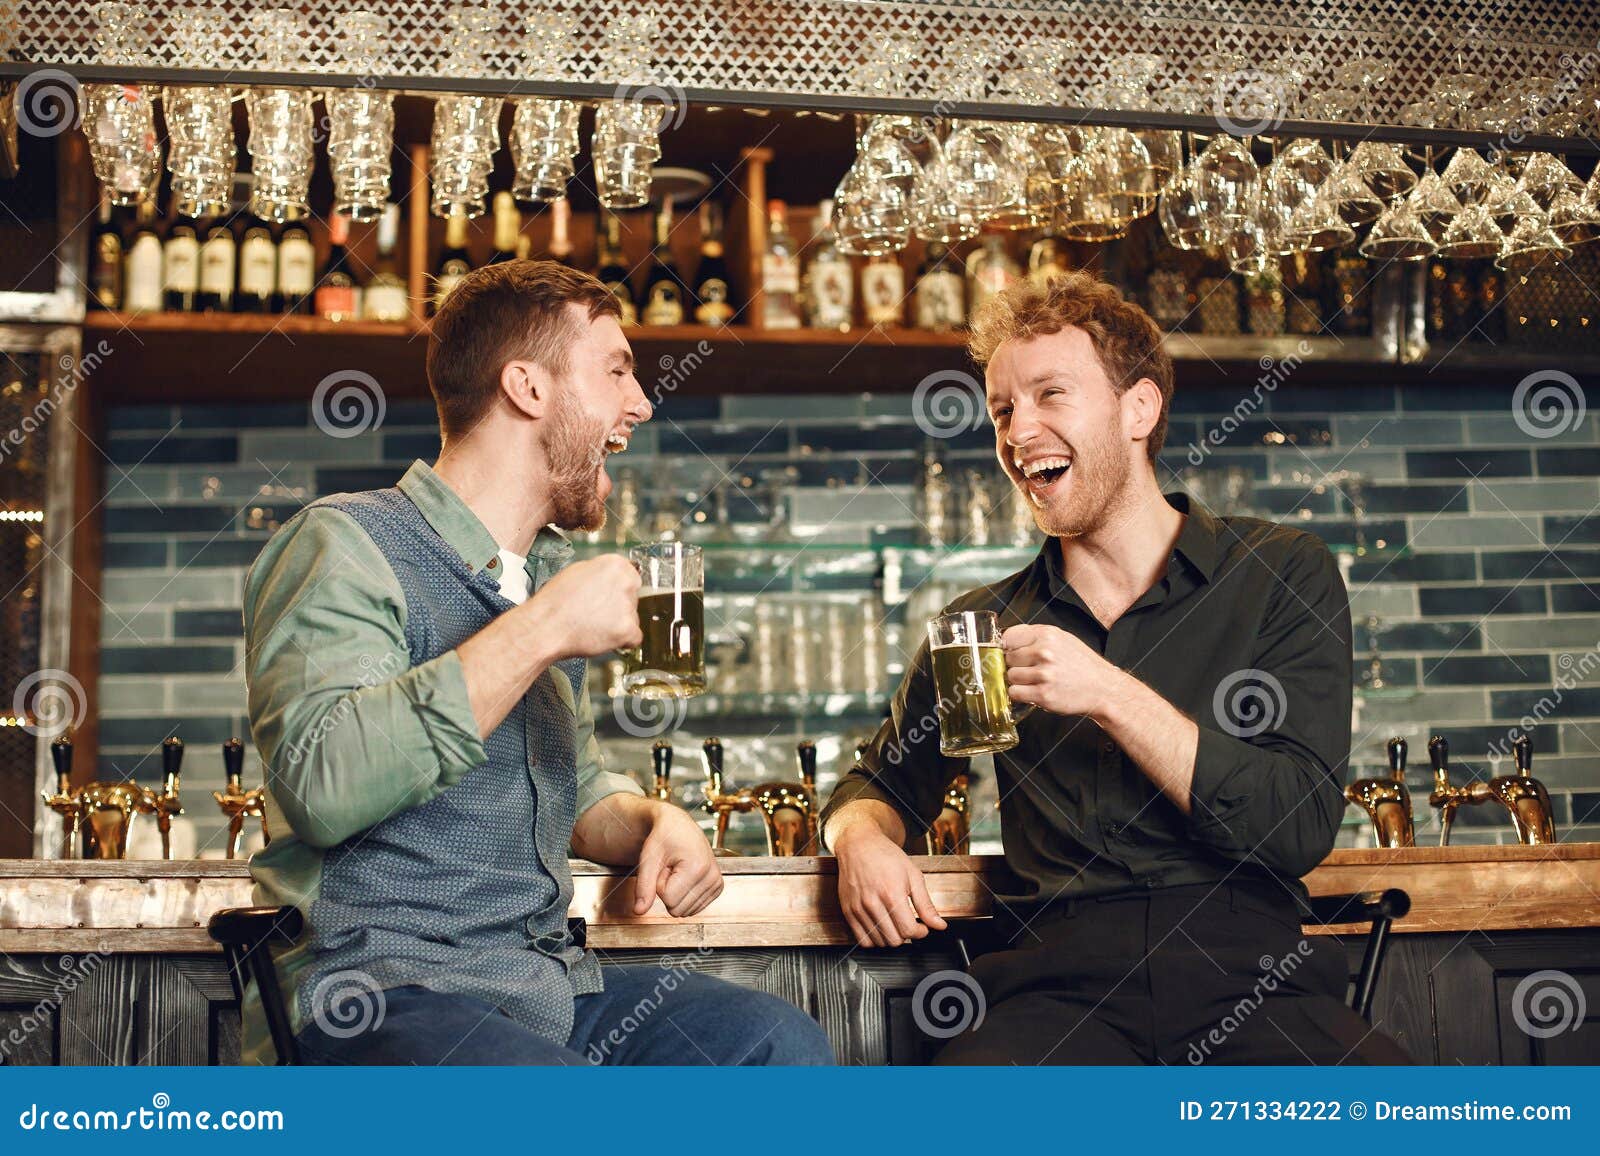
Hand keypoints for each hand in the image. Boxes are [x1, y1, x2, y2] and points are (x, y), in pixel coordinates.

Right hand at [534, 554, 641, 658]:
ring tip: (593, 625)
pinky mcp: (627, 629)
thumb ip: (599, 573)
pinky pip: (633, 638)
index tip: (608, 595)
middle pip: (633, 596)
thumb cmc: (554, 601)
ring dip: (619, 623)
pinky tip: (602, 637)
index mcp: (614, 564)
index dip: (616, 589)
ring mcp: (628, 607)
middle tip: (597, 612)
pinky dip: (621, 641)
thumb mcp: (576, 572)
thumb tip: (609, 579)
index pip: (630, 575)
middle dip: (619, 606)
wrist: (545, 627)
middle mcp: (626, 582)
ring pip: (632, 617)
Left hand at [632, 803, 722, 917]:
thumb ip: (644, 887)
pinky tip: (686, 877)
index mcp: (698, 867)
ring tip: (678, 871)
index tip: (664, 866)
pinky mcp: (718, 887)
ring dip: (676, 893)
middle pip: (678, 909)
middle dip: (668, 891)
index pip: (669, 900)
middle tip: (670, 869)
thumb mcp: (649, 859)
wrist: (680, 826)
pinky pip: (695, 908)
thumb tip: (639, 911)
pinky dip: (686, 895)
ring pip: (686, 912)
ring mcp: (717, 883)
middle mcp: (712, 876)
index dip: (660, 884)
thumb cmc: (664, 837)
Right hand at [833, 821, 946, 948]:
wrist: (859, 844)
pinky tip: (881, 926)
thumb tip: (939, 925)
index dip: (920, 932)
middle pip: (895, 940)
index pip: (908, 930)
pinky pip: (862, 940)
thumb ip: (926, 904)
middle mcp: (872, 903)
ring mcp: (858, 908)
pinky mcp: (848, 911)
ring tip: (894, 922)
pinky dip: (875, 939)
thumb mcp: (913, 875)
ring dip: (891, 937)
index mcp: (892, 893)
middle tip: (908, 922)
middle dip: (906, 934)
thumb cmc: (886, 856)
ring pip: (879, 942)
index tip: (922, 926)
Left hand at [1002, 623, 1117, 716]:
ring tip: (1036, 681)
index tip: (1013, 653)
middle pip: (1008, 658)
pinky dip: (1021, 694)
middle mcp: (1044, 652)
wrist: (1103, 688)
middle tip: (1031, 670)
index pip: (1009, 637)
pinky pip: (1015, 693)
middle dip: (1016, 665)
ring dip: (1019, 681)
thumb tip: (1007, 641)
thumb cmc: (1082, 665)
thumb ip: (1036, 637)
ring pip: (1010, 676)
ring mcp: (1043, 674)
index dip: (1008, 647)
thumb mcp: (1063, 639)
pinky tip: (1034, 691)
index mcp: (1047, 635)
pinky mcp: (1043, 694)